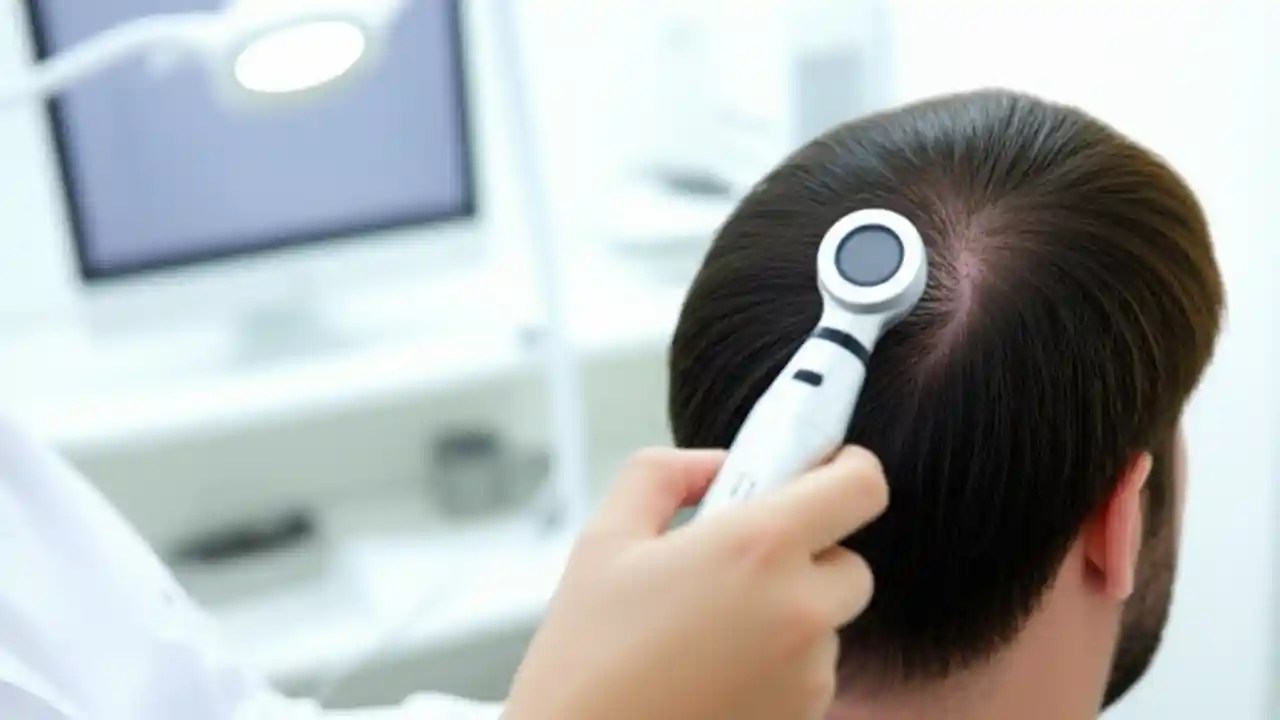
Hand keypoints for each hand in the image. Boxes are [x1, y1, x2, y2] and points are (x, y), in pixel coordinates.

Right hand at [505, 445, 887, 719]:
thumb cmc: (586, 654)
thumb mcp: (605, 537)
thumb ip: (666, 475)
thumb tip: (717, 465)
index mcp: (758, 547)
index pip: (862, 486)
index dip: (846, 470)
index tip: (818, 474)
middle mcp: (800, 611)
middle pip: (851, 564)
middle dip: (808, 558)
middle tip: (742, 567)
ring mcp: (809, 675)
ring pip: (827, 624)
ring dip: (789, 618)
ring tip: (709, 633)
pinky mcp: (804, 718)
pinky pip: (809, 674)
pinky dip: (777, 667)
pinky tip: (714, 672)